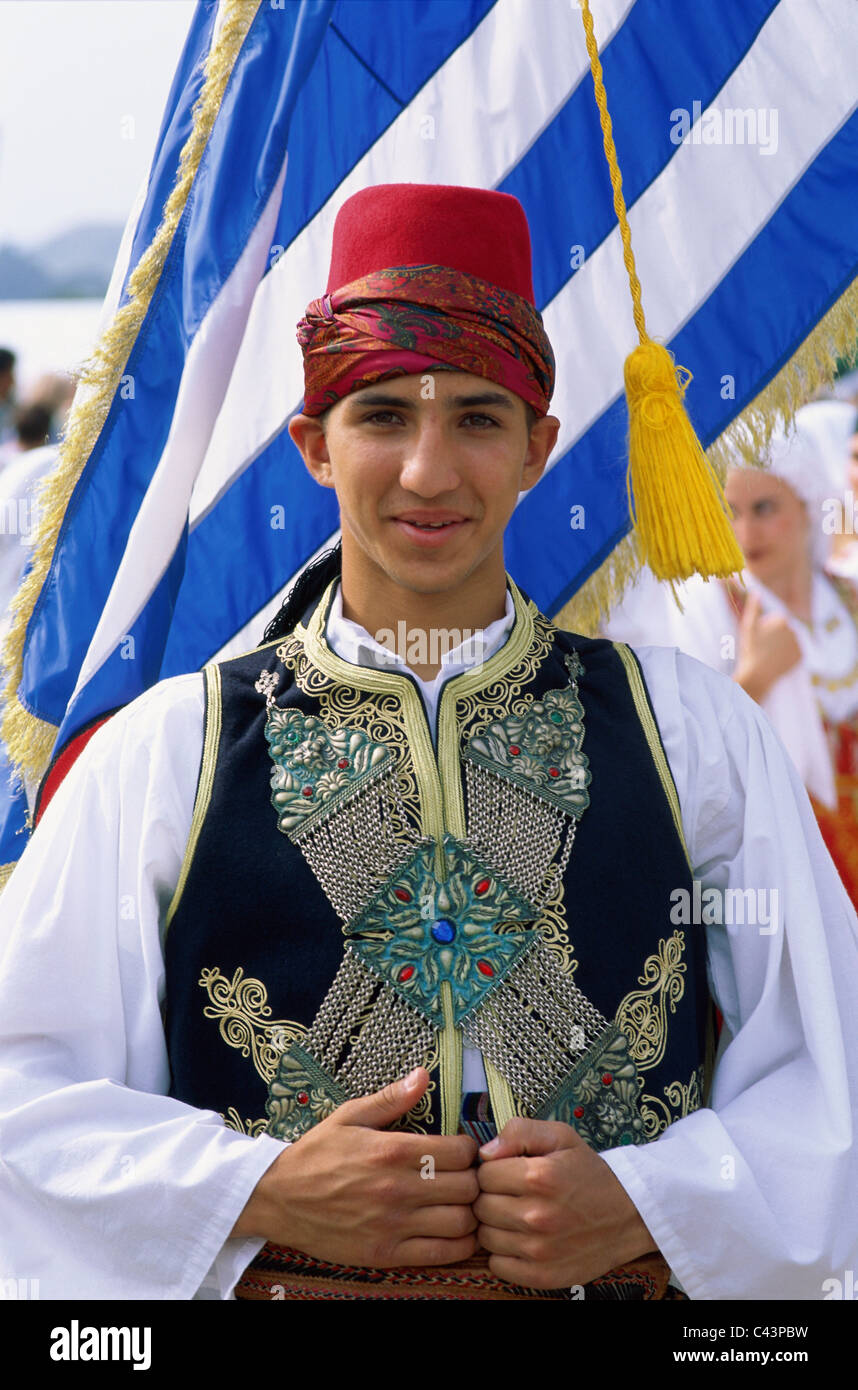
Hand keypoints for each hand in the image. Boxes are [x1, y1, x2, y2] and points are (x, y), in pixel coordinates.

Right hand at [232, 1067, 478, 1266]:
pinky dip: (457, 1244)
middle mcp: (398, 1188)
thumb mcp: (350, 1116)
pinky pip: (442, 1253)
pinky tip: (449, 1231)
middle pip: (468, 1187)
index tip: (460, 1152)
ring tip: (458, 1205)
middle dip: (472, 1181)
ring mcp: (394, 1224)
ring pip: (462, 1222)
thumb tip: (423, 1075)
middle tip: (463, 1179)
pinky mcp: (387, 1254)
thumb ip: (391, 1098)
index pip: (461, 1151)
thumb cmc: (316, 1154)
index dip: (468, 1150)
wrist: (278, 1199)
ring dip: (468, 1213)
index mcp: (393, 1150)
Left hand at [474, 1118, 656, 1288]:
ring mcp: (540, 1250)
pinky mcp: (543, 1276)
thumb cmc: (589, 1172)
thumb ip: (519, 1131)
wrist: (630, 1215)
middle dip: (491, 1197)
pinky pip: (498, 1265)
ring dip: (496, 1226)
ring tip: (519, 1217)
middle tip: (513, 1195)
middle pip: (481, 1206)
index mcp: (540, 1176)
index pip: (483, 1174)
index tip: (508, 1173)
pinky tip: (522, 1240)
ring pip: (485, 1237)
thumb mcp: (560, 1136)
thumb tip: (484, 1152)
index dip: (493, 1171)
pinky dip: (504, 1254)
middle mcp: (538, 1215)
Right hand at [735, 594, 801, 701]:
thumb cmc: (750, 649)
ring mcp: (799, 643)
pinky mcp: (802, 656)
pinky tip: (777, 661)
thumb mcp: (748, 626)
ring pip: (788, 642)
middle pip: (784, 630)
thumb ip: (753, 607)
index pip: (776, 620)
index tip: (760, 638)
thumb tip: (755, 591)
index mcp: (782, 619)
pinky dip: (786, 656)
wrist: (758, 675)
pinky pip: (794, 653)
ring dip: (781, 646)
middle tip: (763, 648)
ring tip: (769, 656)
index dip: (766, 628)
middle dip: (775, 637)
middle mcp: (794, 629)